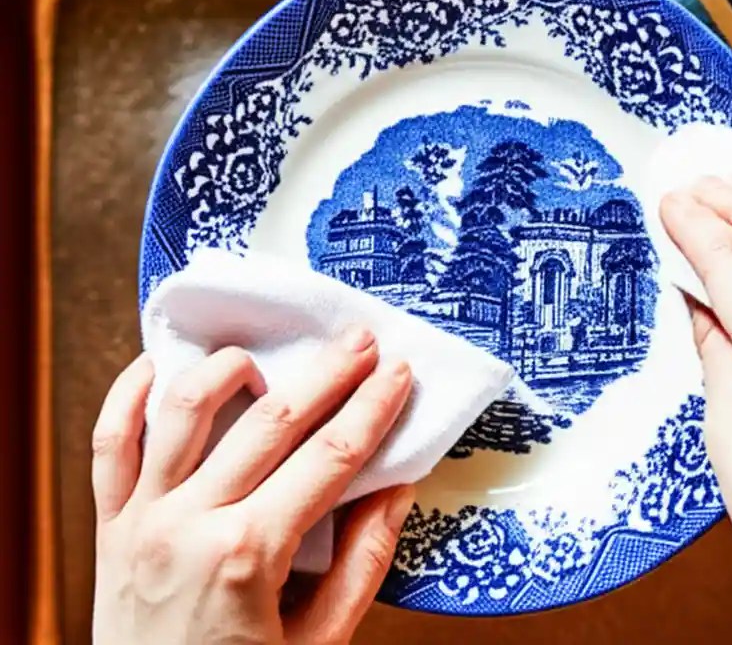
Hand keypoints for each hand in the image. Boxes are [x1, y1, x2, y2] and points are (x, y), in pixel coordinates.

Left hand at [92, 329, 414, 643]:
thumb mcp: (321, 640)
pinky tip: (159, 364)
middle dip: (326, 374)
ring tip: (263, 354)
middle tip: (362, 340)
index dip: (373, 409)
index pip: (330, 457)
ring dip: (228, 369)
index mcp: (250, 554)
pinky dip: (128, 394)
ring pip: (183, 412)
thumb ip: (363, 562)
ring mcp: (141, 518)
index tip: (400, 374)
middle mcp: (190, 524)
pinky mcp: (107, 525)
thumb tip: (395, 488)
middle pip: (272, 421)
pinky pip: (109, 443)